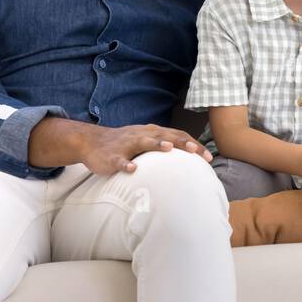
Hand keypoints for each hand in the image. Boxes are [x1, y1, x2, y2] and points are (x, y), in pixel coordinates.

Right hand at [80, 124, 211, 175]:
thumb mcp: (148, 141)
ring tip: (169, 149)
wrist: (92, 142)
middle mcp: (142, 135)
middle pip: (166, 136)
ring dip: (156, 144)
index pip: (178, 137)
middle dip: (182, 143)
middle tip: (197, 151)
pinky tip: (131, 169)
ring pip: (143, 142)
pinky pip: (119, 160)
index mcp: (153, 133)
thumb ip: (165, 146)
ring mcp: (127, 144)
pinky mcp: (112, 156)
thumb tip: (190, 158)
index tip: (209, 158)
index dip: (194, 146)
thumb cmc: (127, 143)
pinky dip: (125, 164)